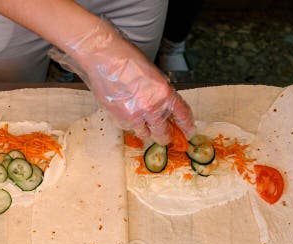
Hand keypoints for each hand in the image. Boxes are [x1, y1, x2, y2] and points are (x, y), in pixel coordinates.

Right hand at [50, 17, 195, 143]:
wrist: (104, 58)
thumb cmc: (127, 60)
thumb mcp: (154, 75)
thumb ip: (161, 93)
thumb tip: (166, 108)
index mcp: (164, 93)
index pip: (182, 115)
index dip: (187, 125)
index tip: (189, 131)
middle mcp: (152, 108)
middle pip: (163, 133)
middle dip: (165, 136)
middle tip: (166, 136)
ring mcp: (135, 116)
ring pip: (145, 134)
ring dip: (147, 131)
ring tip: (143, 122)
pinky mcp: (119, 119)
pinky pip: (129, 128)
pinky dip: (130, 124)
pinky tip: (127, 111)